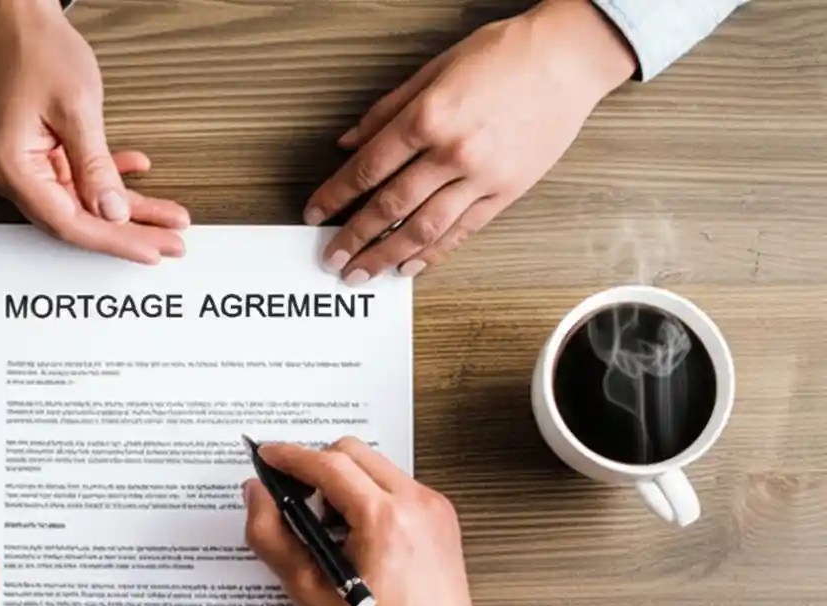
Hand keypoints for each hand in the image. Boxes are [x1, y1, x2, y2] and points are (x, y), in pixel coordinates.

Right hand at [0, 0, 189, 263]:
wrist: (18, 17)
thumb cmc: (38, 49)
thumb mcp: (78, 109)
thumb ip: (96, 167)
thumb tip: (113, 212)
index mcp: (10, 167)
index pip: (69, 222)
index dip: (115, 239)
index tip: (152, 249)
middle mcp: (8, 174)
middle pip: (75, 218)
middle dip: (128, 230)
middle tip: (170, 241)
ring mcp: (19, 165)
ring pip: (80, 201)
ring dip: (125, 207)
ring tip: (167, 216)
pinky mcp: (33, 154)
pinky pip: (74, 178)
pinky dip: (107, 178)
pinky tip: (137, 174)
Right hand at [243, 439, 545, 605]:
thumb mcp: (310, 592)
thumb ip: (272, 537)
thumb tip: (257, 497)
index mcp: (385, 519)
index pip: (327, 464)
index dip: (289, 456)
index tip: (268, 457)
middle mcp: (415, 504)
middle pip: (352, 452)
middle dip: (316, 466)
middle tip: (295, 498)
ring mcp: (433, 508)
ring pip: (374, 464)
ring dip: (343, 481)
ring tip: (328, 527)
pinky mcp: (440, 517)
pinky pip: (394, 485)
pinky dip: (368, 495)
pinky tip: (355, 535)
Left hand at [307, 0, 635, 280]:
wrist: (568, 58)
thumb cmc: (504, 54)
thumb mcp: (434, 69)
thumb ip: (386, 110)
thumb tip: (347, 142)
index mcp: (428, 117)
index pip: (367, 168)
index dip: (335, 196)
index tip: (315, 214)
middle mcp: (452, 152)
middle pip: (390, 205)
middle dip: (354, 237)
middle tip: (332, 258)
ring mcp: (482, 176)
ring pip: (424, 227)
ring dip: (386, 254)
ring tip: (362, 272)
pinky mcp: (507, 192)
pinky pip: (463, 231)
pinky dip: (433, 253)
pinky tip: (409, 266)